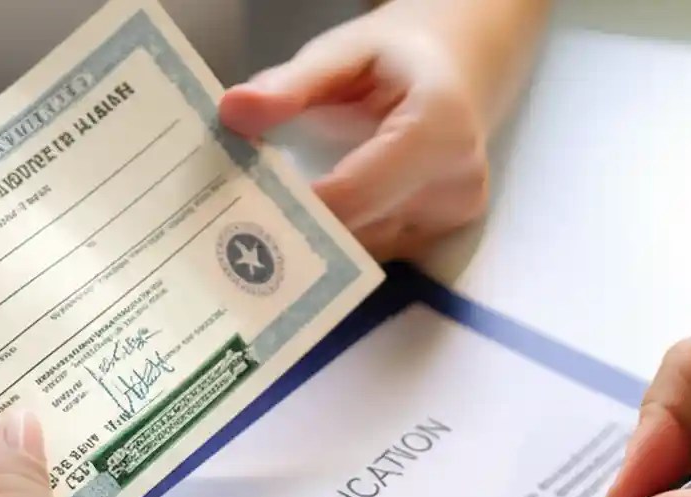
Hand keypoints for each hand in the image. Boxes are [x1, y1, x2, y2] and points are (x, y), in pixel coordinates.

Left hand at [219, 0, 547, 259]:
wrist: (454, 71)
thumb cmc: (394, 60)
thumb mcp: (343, 52)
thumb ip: (291, 84)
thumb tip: (234, 110)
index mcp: (439, 128)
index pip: (356, 193)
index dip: (297, 209)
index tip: (243, 206)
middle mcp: (456, 181)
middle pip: (359, 230)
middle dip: (299, 227)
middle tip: (243, 217)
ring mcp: (454, 216)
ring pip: (364, 250)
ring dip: (318, 240)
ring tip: (273, 215)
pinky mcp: (443, 236)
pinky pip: (376, 251)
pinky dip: (341, 240)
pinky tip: (312, 220)